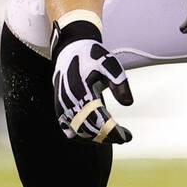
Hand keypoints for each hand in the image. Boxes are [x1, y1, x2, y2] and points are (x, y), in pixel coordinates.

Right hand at [51, 16, 132, 142]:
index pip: (98, 120)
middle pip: (88, 130)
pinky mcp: (59, 108)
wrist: (70, 49)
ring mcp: (62, 106)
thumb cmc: (92, 56)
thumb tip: (128, 102)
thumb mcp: (111, 64)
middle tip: (124, 137)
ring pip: (78, 132)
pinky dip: (81, 135)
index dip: (113, 132)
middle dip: (108, 137)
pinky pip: (67, 129)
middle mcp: (69, 101)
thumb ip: (120, 83)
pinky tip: (95, 134)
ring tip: (112, 134)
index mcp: (82, 90)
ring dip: (95, 137)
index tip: (127, 137)